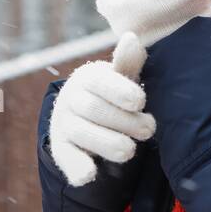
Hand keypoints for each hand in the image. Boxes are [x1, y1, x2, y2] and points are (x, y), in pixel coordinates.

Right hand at [48, 32, 155, 186]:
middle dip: (124, 121)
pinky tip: (90, 173)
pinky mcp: (62, 149)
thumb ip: (128, 63)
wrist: (84, 116)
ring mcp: (64, 124)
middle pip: (95, 109)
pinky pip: (66, 159)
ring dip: (108, 143)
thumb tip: (131, 38)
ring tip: (130, 150)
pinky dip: (76, 167)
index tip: (140, 101)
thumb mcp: (122, 78)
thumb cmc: (112, 94)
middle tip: (149, 129)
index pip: (101, 81)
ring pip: (82, 133)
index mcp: (88, 77)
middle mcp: (71, 99)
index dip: (120, 91)